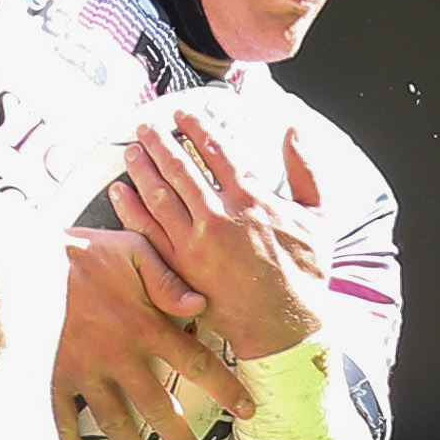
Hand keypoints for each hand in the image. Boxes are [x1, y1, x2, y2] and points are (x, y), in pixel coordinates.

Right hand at [59, 227, 252, 439]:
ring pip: (115, 422)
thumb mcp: (134, 250)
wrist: (24, 261)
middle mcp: (121, 357)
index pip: (198, 363)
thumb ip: (169, 279)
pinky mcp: (52, 377)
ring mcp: (85, 372)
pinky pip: (63, 420)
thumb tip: (202, 306)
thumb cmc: (83, 251)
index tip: (246, 411)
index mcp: (147, 326)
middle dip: (180, 437)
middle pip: (160, 406)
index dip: (226, 390)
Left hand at [106, 104, 327, 362]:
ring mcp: (195, 242)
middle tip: (145, 125)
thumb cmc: (306, 272)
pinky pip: (148, 232)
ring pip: (160, 195)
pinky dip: (132, 209)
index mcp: (251, 197)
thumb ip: (305, 169)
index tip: (182, 113)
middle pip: (180, 167)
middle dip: (160, 142)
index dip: (196, 128)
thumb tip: (292, 130)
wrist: (287, 326)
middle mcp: (219, 215)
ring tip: (132, 149)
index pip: (216, 151)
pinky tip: (120, 191)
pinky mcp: (178, 268)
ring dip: (142, 168)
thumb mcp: (320, 215)